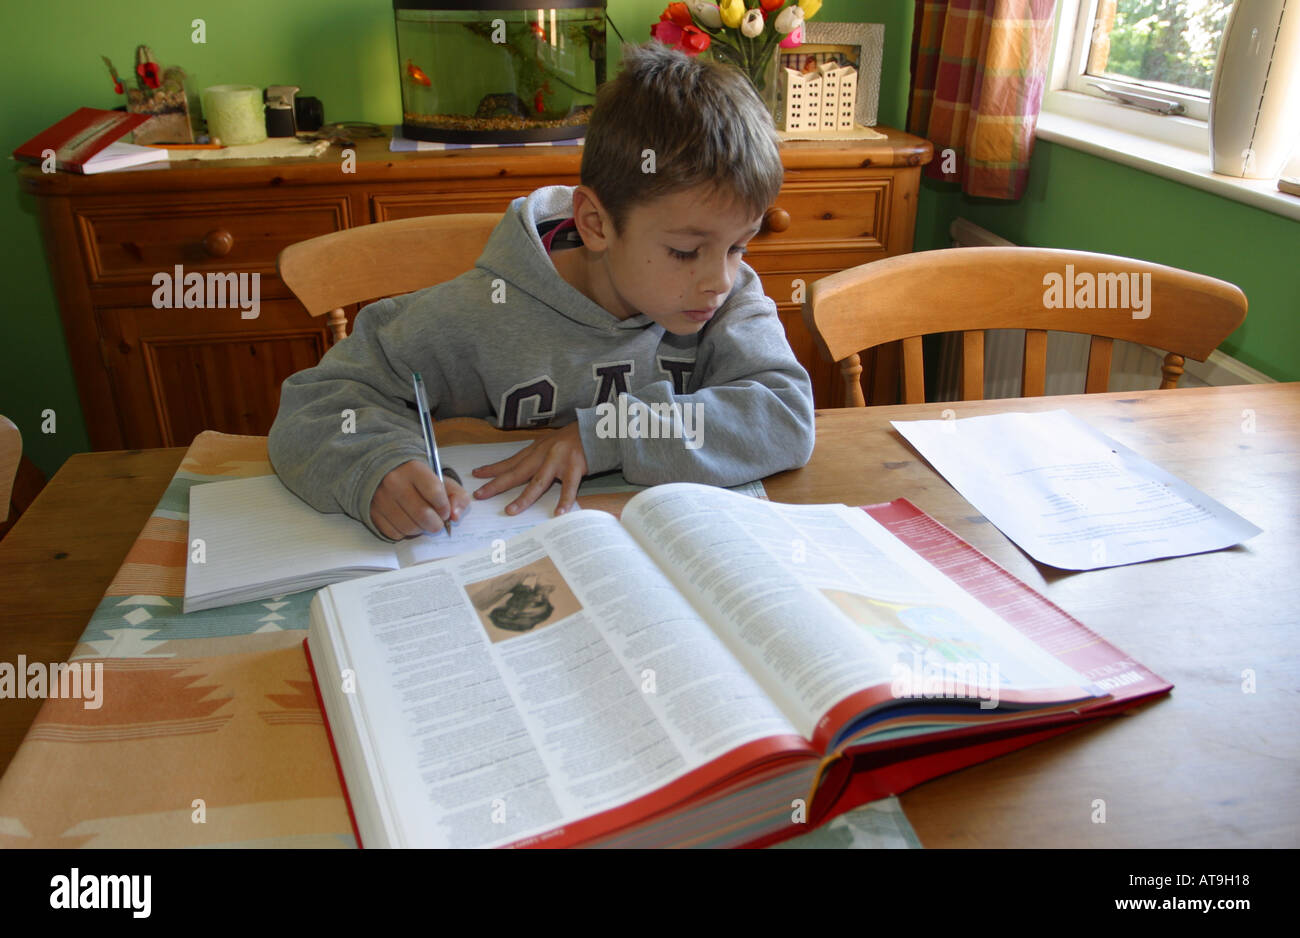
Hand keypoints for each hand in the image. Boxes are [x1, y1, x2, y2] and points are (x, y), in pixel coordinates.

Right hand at [370, 459, 471, 538]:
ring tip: (422, 521)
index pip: (435, 492)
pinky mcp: (372, 513)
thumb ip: (457, 496)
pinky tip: (407, 521)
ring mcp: (380, 498)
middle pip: (423, 514)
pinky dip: (405, 532)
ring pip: (409, 527)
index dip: (444, 507)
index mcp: (413, 469)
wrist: (385, 473)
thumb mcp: (441, 480)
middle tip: (436, 521)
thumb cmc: (418, 480)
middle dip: (436, 524)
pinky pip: (395, 533)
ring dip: (421, 529)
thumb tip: (455, 516)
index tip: (445, 511)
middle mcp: (394, 481)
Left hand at [471, 423, 587, 515]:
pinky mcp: (576, 466)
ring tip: (512, 510)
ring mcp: (559, 460)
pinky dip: (564, 501)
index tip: (476, 475)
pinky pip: (569, 487)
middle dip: (497, 484)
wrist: (598, 429)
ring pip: (538, 482)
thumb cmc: (575, 439)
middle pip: (517, 472)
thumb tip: (524, 471)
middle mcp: (544, 454)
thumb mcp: (552, 443)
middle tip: (481, 495)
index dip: (493, 468)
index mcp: (537, 449)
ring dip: (524, 498)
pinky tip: (559, 513)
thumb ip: (539, 455)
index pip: (511, 461)